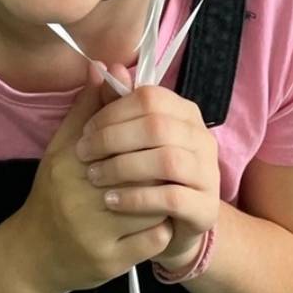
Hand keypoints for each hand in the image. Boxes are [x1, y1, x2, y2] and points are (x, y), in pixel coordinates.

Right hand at [12, 64, 175, 292]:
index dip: (146, 139)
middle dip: (158, 170)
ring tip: (164, 192)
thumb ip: (88, 109)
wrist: (34, 253)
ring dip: (164, 199)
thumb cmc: (55, 193)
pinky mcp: (109, 263)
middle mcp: (79, 198)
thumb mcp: (64, 148)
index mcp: (70, 164)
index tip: (158, 138)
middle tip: (168, 168)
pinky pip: (153, 241)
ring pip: (152, 207)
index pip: (123, 140)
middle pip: (142, 173)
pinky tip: (156, 221)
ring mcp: (94, 233)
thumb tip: (106, 67)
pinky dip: (161, 230)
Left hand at [76, 64, 220, 269]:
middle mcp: (202, 138)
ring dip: (124, 167)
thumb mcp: (126, 140)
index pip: (149, 98)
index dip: (112, 112)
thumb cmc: (143, 176)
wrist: (170, 226)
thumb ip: (114, 105)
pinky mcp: (206, 207)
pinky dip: (138, 197)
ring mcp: (209, 173)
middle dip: (113, 139)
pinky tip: (113, 201)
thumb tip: (100, 66)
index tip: (85, 132)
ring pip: (167, 160)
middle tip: (84, 155)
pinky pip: (172, 197)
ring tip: (95, 177)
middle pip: (157, 126)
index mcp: (184, 113)